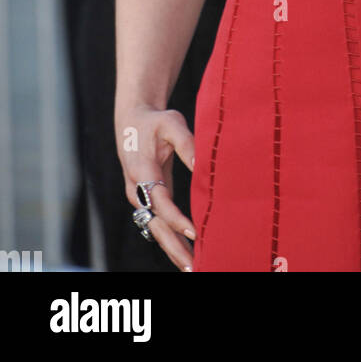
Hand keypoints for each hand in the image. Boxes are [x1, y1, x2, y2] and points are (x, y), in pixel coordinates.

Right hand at [116, 106, 196, 270]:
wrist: (132, 122)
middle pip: (155, 224)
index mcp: (142, 170)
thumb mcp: (172, 123)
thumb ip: (187, 143)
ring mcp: (139, 197)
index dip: (176, 217)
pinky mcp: (147, 200)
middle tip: (193, 265)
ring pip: (155, 228)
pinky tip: (186, 251)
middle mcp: (137, 189)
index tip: (194, 231)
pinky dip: (171, 238)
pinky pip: (158, 223)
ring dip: (172, 248)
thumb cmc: (155, 121)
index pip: (159, 201)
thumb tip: (202, 163)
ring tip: (193, 266)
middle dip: (173, 246)